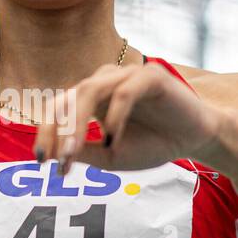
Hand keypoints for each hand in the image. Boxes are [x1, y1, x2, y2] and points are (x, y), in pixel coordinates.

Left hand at [33, 62, 237, 173]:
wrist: (195, 140)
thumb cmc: (152, 145)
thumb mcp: (112, 156)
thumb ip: (85, 152)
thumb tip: (53, 155)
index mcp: (93, 97)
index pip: (60, 108)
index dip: (47, 133)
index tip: (42, 162)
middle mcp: (106, 81)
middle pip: (69, 98)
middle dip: (59, 131)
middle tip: (57, 159)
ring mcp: (127, 75)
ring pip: (90, 91)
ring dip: (78, 124)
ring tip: (73, 153)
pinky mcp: (151, 76)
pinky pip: (125, 92)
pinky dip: (114, 115)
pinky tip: (112, 138)